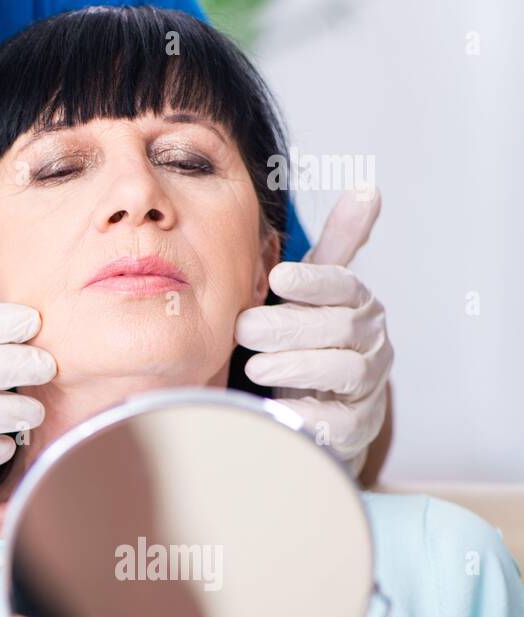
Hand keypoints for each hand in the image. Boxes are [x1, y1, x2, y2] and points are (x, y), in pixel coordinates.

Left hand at [235, 189, 392, 473]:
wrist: (313, 405)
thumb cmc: (307, 338)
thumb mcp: (313, 292)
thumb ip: (336, 246)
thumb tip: (369, 190)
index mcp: (359, 303)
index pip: (345, 284)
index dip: (314, 281)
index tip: (279, 279)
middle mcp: (372, 341)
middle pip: (340, 327)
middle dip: (289, 327)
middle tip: (245, 329)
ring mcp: (368, 386)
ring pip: (343, 370)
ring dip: (295, 365)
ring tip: (255, 365)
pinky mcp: (356, 427)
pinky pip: (339, 422)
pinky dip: (306, 413)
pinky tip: (277, 407)